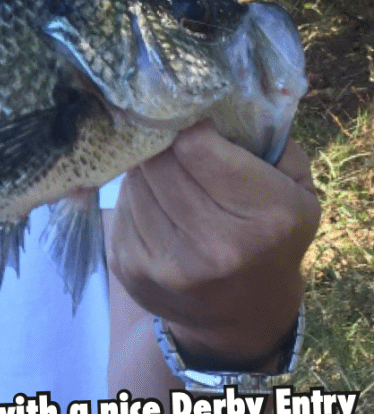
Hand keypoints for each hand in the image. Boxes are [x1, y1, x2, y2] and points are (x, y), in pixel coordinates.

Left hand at [108, 120, 319, 367]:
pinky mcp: (131, 271)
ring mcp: (169, 265)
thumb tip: (207, 97)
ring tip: (169, 175)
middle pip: (158, 160)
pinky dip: (134, 198)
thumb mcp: (293, 186)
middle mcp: (217, 248)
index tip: (191, 119)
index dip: (186, 123)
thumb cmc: (272, 234)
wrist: (244, 315)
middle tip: (172, 140)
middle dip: (162, 143)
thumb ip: (263, 138)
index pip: (194, 145)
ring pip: (134, 181)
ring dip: (146, 170)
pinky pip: (119, 208)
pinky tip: (157, 206)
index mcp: (266, 218)